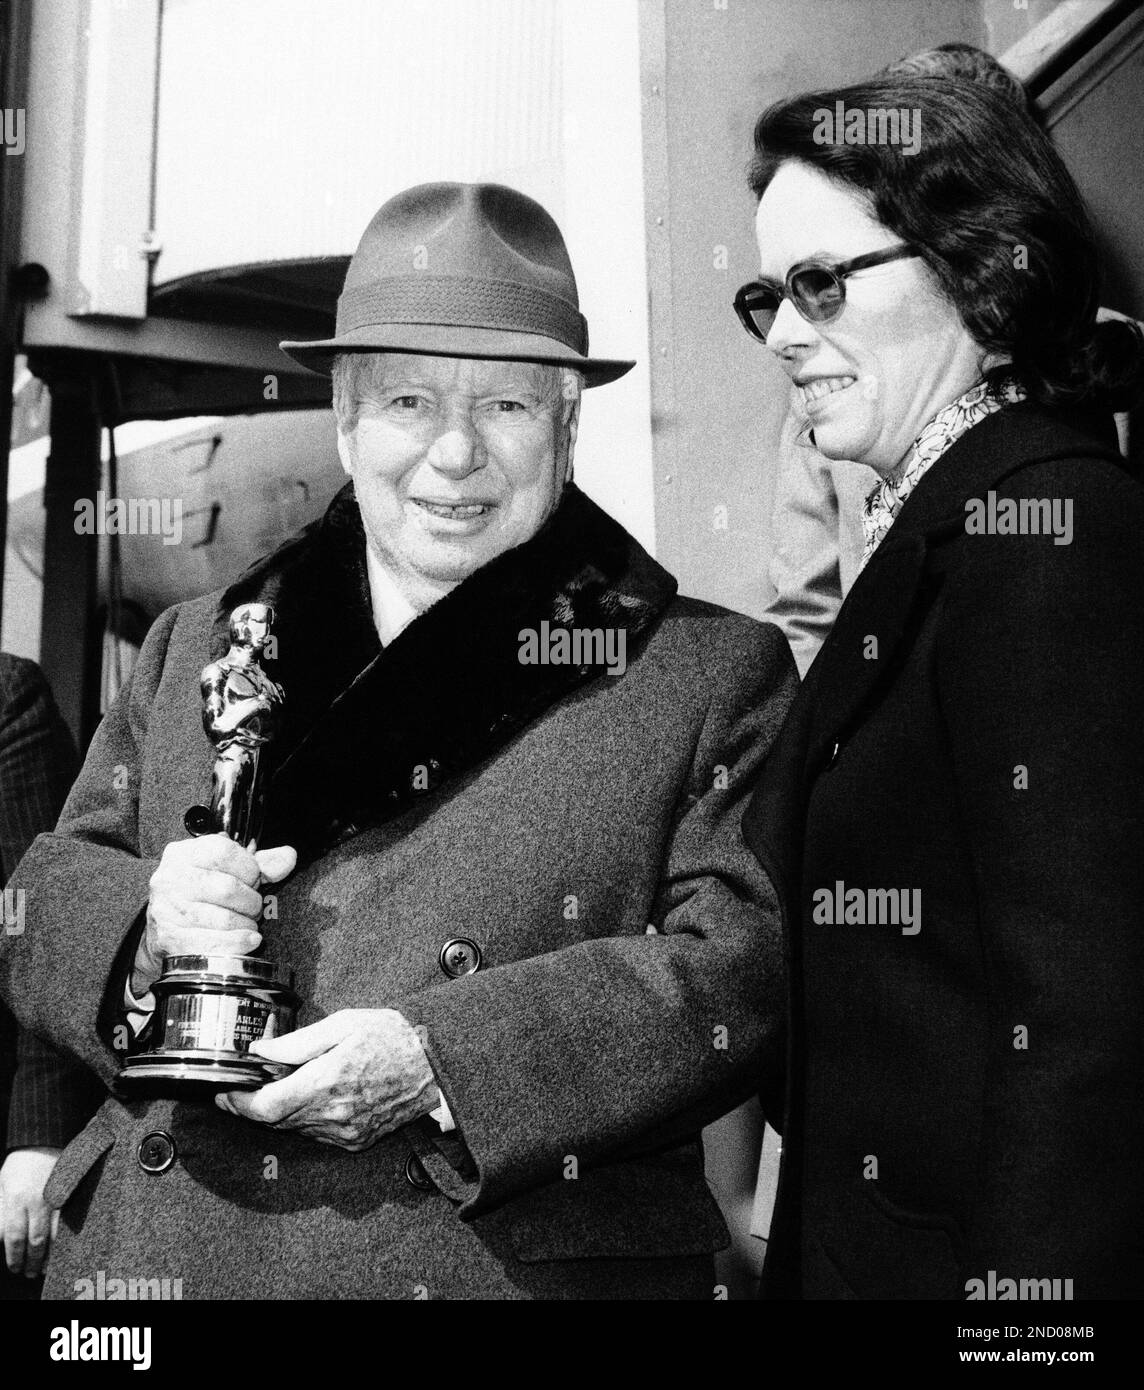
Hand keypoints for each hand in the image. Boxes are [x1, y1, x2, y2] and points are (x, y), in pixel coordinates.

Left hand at [0, 1147, 61, 1277]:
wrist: (45, 1140)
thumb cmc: (19, 1164)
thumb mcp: (1, 1184)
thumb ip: (0, 1210)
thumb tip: (1, 1235)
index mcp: (15, 1198)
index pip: (13, 1236)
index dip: (13, 1256)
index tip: (13, 1266)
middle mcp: (36, 1201)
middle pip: (34, 1241)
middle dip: (30, 1261)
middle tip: (28, 1273)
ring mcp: (55, 1199)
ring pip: (54, 1235)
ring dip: (49, 1256)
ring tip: (44, 1269)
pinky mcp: (68, 1196)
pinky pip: (67, 1223)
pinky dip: (64, 1240)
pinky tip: (61, 1250)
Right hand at [135, 835, 296, 994]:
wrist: (168, 926)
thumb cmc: (202, 893)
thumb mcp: (228, 870)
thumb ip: (261, 862)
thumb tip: (288, 857)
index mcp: (183, 853)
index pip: (224, 851)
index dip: (249, 867)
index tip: (254, 878)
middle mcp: (170, 878)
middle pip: (228, 888)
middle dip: (252, 901)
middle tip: (253, 907)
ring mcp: (168, 909)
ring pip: (224, 919)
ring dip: (246, 924)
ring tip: (246, 923)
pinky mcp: (171, 938)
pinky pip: (214, 943)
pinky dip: (239, 943)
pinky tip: (249, 940)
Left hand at [215, 1009, 438, 1150]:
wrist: (436, 1066)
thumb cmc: (394, 1037)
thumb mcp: (344, 1024)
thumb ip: (298, 1042)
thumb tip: (262, 1052)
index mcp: (326, 1083)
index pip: (265, 1107)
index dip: (237, 1103)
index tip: (223, 1092)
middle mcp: (332, 1115)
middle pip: (274, 1120)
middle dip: (252, 1105)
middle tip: (239, 1088)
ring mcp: (345, 1132)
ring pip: (294, 1128)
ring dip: (280, 1110)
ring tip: (278, 1085)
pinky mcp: (356, 1141)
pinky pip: (317, 1133)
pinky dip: (305, 1117)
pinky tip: (310, 1096)